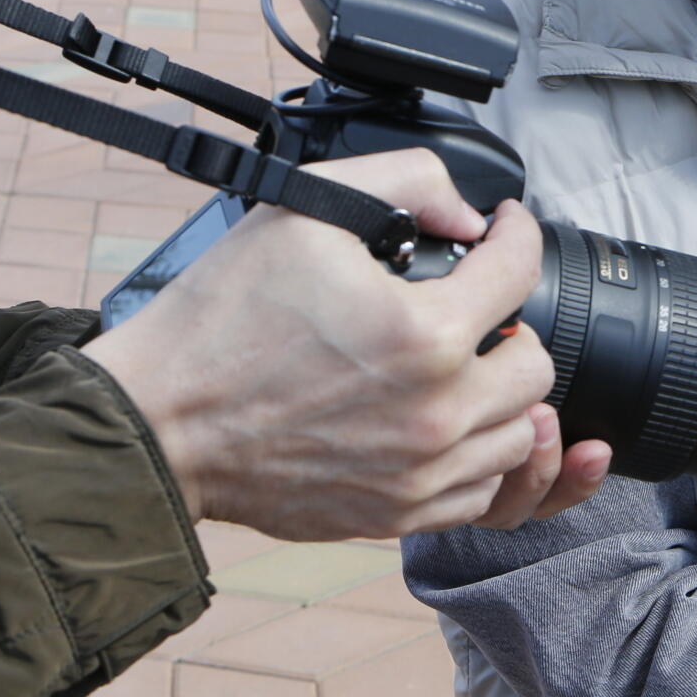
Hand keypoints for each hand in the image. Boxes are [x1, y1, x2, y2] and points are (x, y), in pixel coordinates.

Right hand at [82, 148, 610, 540]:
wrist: (160, 423)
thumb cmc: (221, 320)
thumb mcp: (305, 208)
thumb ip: (408, 182)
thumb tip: (470, 219)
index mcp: (424, 332)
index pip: (520, 271)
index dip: (516, 234)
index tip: (502, 231)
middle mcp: (437, 411)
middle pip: (536, 364)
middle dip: (508, 327)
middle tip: (468, 313)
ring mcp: (421, 473)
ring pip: (517, 431)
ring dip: (497, 394)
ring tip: (451, 369)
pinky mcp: (399, 515)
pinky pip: (481, 489)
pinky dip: (472, 454)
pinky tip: (434, 421)